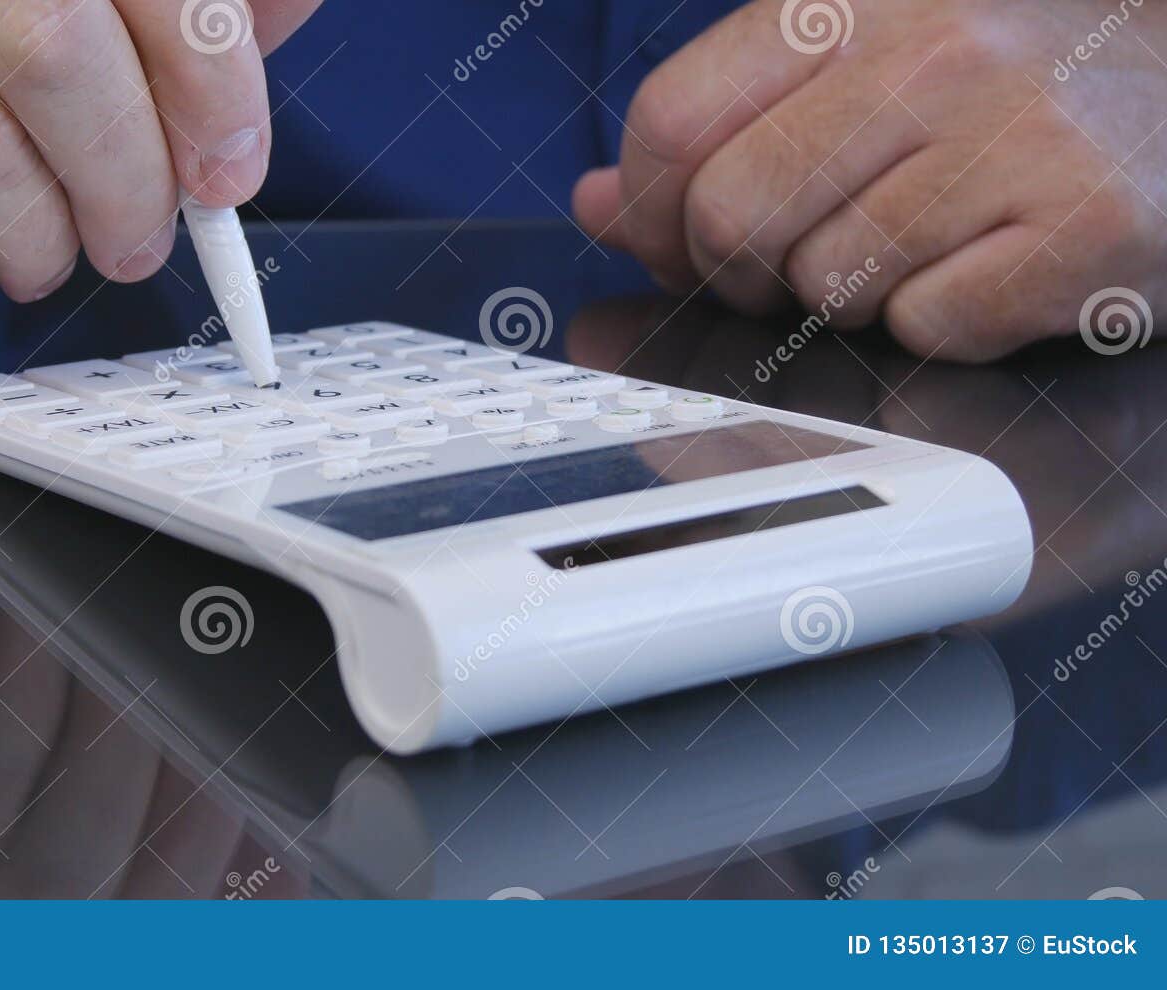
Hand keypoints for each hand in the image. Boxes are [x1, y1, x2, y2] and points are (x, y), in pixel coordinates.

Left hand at [573, 0, 1166, 360]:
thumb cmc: (1009, 76)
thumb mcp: (855, 62)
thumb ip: (721, 126)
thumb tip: (598, 205)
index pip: (672, 121)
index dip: (650, 209)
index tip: (675, 236)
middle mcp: (935, 51)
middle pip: (730, 217)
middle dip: (740, 269)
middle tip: (794, 261)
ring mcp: (1018, 137)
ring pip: (825, 287)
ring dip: (849, 296)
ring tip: (920, 241)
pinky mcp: (1086, 229)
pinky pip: (929, 327)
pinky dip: (943, 325)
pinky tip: (989, 268)